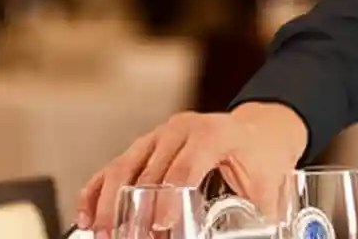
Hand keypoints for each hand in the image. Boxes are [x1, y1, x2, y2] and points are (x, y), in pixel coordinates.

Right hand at [75, 102, 307, 233]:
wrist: (259, 129)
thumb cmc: (263, 155)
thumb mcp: (269, 186)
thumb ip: (259, 221)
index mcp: (213, 135)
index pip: (184, 170)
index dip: (168, 201)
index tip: (159, 227)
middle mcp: (182, 130)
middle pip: (149, 174)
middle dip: (136, 213)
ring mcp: (159, 135)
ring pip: (123, 168)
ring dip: (109, 205)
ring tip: (104, 234)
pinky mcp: (146, 144)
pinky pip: (115, 166)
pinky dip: (98, 191)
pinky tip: (88, 215)